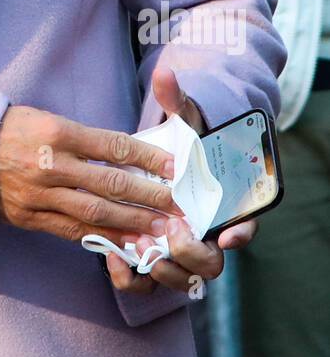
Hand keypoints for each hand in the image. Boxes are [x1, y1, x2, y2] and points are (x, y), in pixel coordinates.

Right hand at [0, 102, 184, 245]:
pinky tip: (125, 243)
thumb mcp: (44, 118)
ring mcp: (40, 195)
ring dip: (133, 223)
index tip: (175, 167)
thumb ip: (82, 137)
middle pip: (111, 183)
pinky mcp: (30, 217)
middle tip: (180, 205)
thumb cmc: (9, 129)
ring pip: (96, 213)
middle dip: (151, 196)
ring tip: (162, 230)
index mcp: (56, 132)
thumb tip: (125, 153)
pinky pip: (72, 231)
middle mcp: (51, 164)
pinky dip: (102, 239)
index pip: (114, 147)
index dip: (149, 159)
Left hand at [104, 65, 255, 296]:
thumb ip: (176, 100)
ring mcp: (178, 252)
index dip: (241, 233)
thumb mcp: (180, 121)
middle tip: (174, 233)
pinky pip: (146, 282)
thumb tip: (164, 74)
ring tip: (142, 248)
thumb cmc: (180, 147)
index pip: (244, 227)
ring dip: (165, 270)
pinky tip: (111, 256)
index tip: (228, 234)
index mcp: (225, 206)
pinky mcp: (151, 260)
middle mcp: (206, 235)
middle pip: (211, 263)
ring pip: (181, 279)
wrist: (159, 169)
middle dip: (194, 254)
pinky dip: (131, 277)